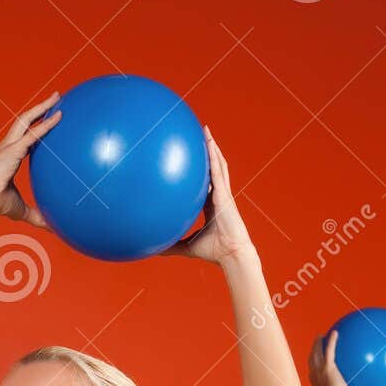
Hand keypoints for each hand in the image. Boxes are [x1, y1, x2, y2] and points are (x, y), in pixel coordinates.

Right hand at [0, 91, 60, 226]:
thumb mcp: (21, 209)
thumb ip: (36, 215)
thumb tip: (52, 227)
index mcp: (7, 156)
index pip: (24, 138)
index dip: (35, 128)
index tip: (46, 121)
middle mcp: (7, 146)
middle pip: (25, 121)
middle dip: (39, 108)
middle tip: (55, 99)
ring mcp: (9, 145)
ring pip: (28, 119)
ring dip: (42, 107)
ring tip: (57, 98)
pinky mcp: (13, 149)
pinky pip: (33, 134)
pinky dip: (46, 124)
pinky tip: (59, 117)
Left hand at [161, 128, 254, 262]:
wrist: (231, 254)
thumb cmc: (214, 252)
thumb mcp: (187, 247)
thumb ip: (172, 245)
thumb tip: (153, 249)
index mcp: (212, 205)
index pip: (206, 183)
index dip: (202, 171)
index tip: (193, 160)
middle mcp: (219, 195)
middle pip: (214, 168)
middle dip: (209, 152)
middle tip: (200, 137)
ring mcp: (223, 193)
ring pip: (218, 164)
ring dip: (213, 147)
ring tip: (205, 131)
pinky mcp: (224, 193)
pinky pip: (217, 170)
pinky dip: (213, 155)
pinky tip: (209, 142)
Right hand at [309, 329, 352, 385]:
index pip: (313, 376)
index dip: (314, 369)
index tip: (316, 365)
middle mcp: (315, 378)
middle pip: (311, 362)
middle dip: (312, 353)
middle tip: (315, 346)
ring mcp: (320, 372)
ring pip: (316, 354)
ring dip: (317, 344)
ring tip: (320, 337)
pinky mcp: (328, 368)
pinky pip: (329, 350)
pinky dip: (331, 341)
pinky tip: (336, 333)